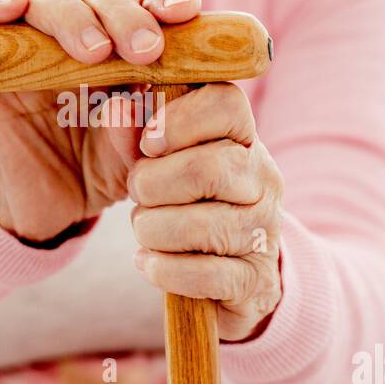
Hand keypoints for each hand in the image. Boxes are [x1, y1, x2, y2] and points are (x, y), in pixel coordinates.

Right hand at [0, 0, 202, 242]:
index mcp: (126, 42)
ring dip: (72, 17)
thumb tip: (134, 101)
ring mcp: (30, 41)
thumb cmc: (98, 171)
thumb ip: (140, 135)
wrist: (45, 209)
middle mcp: (80, 30)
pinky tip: (9, 9)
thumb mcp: (132, 161)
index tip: (184, 11)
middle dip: (125, 14)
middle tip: (145, 50)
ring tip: (95, 53)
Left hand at [128, 84, 284, 341]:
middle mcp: (264, 179)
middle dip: (151, 184)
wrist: (219, 273)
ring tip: (145, 230)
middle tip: (137, 193)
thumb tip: (118, 109)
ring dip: (152, 230)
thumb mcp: (152, 160)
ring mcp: (266, 231)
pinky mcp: (256, 280)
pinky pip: (206, 275)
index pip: (225, 103)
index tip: (147, 143)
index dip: (178, 119)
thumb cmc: (179, 201)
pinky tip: (149, 263)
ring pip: (201, 227)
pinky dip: (164, 270)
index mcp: (243, 137)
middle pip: (207, 169)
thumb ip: (131, 133)